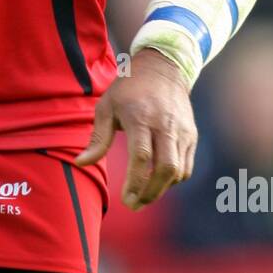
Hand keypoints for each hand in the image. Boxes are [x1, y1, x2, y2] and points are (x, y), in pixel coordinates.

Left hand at [74, 48, 197, 209]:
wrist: (163, 68)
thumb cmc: (128, 89)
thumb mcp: (106, 106)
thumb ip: (97, 138)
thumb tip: (80, 163)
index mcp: (140, 117)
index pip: (142, 157)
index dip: (135, 183)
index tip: (125, 200)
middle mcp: (165, 124)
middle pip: (166, 168)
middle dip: (150, 193)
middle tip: (135, 205)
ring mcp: (181, 130)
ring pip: (178, 171)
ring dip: (161, 189)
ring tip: (143, 196)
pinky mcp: (191, 134)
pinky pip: (186, 166)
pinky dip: (173, 179)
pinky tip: (157, 181)